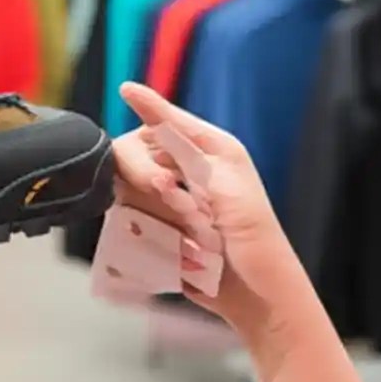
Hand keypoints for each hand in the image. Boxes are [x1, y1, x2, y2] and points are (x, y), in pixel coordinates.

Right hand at [112, 82, 307, 335]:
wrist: (254, 291)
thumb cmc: (250, 231)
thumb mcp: (218, 175)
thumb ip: (177, 139)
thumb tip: (140, 99)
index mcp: (208, 149)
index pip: (164, 121)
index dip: (146, 107)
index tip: (126, 90)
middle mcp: (184, 169)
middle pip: (133, 152)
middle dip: (146, 174)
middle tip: (170, 193)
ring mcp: (166, 200)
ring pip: (126, 186)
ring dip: (151, 206)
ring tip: (184, 226)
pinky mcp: (154, 228)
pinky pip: (128, 217)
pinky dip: (143, 227)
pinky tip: (168, 238)